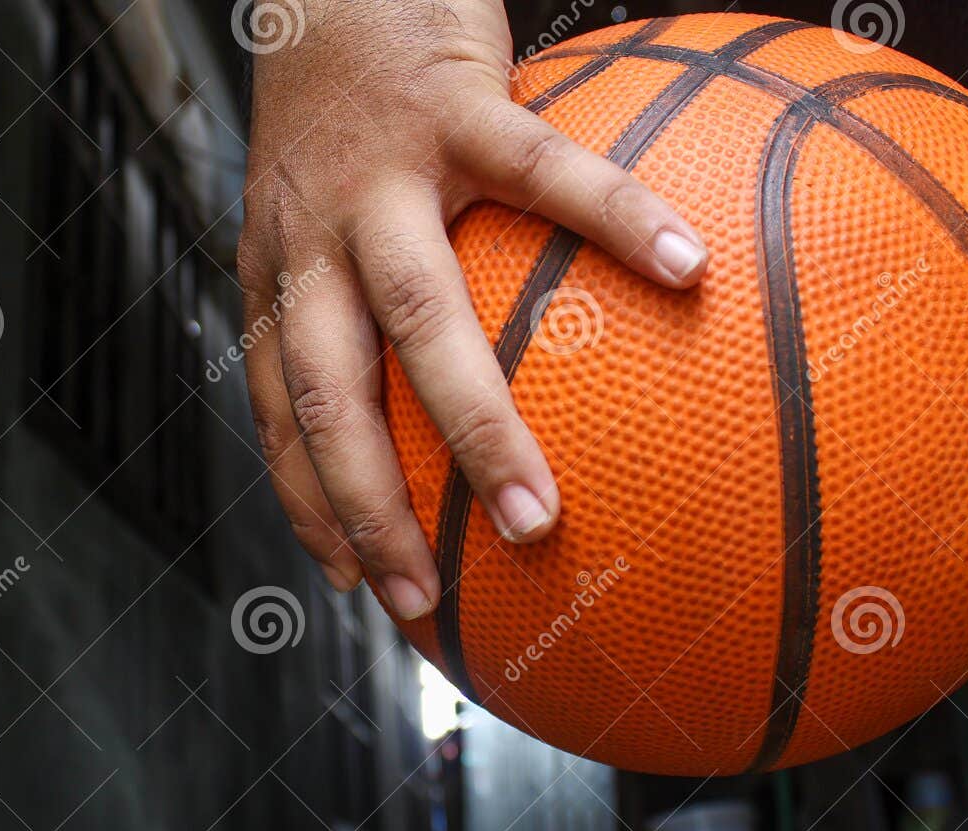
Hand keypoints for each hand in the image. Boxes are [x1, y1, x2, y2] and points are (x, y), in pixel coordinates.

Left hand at [239, 0, 706, 618]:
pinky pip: (544, 169)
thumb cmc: (351, 90)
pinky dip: (616, 220)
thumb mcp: (331, 194)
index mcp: (284, 268)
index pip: (277, 410)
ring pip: (419, 314)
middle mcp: (312, 236)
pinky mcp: (449, 100)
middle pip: (330, 396)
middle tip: (423, 603)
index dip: (304, 499)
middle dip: (373, 509)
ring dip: (476, 426)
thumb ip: (374, 282)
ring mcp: (379, 172)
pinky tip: (689, 270)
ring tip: (539, 514)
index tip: (349, 583)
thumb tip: (470, 372)